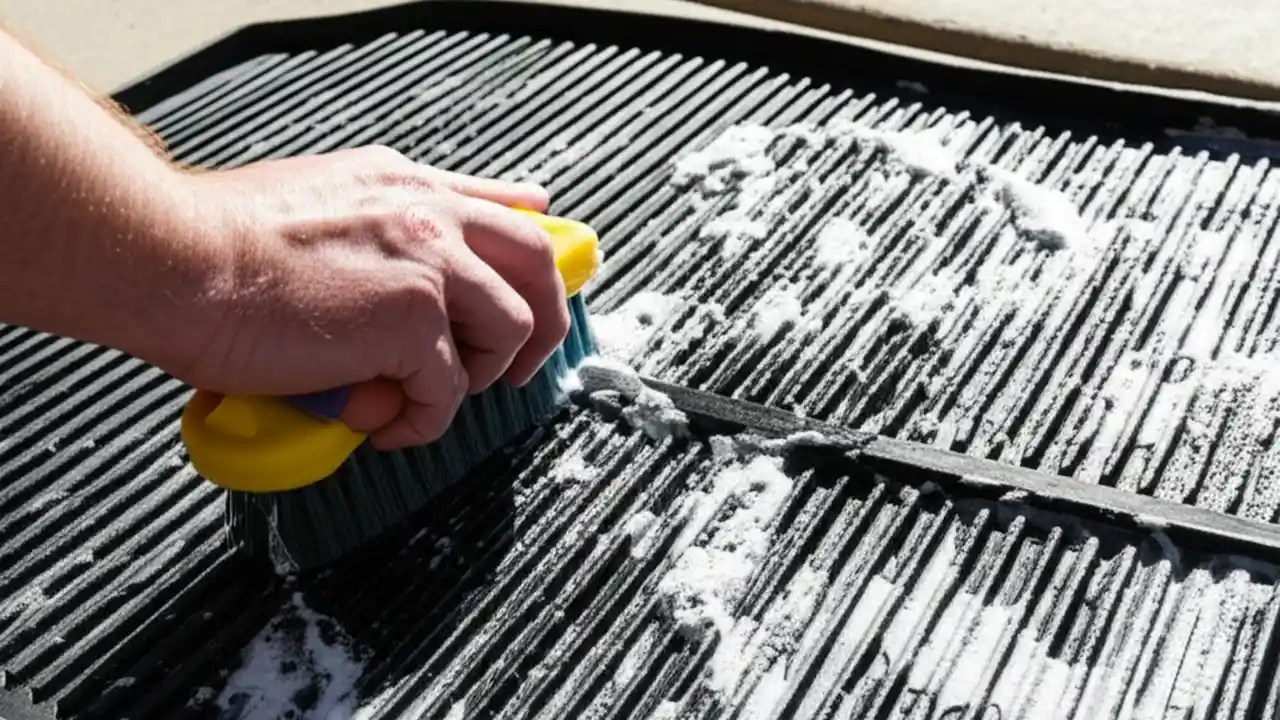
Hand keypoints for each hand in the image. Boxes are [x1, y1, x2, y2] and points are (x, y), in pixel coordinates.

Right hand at [167, 146, 569, 449]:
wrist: (173, 258)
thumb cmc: (217, 243)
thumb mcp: (311, 204)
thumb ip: (364, 227)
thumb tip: (387, 275)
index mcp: (402, 185)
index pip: (498, 206)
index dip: (530, 240)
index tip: (543, 263)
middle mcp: (429, 214)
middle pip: (536, 261)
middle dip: (542, 320)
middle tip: (513, 366)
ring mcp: (428, 263)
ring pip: (510, 329)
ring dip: (474, 378)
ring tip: (421, 398)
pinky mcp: (413, 319)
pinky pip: (449, 391)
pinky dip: (422, 421)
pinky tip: (384, 425)